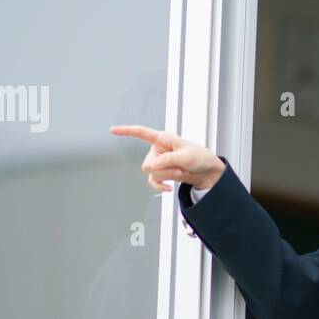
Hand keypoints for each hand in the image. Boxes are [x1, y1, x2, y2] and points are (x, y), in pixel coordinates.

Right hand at [110, 125, 226, 192]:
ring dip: (166, 176)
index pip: (141, 133)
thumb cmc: (199, 157)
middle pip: (147, 163)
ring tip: (180, 172)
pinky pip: (152, 181)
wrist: (206, 171)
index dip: (126, 131)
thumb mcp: (186, 157)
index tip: (113, 130)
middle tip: (179, 168)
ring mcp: (158, 161)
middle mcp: (158, 149)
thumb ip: (168, 160)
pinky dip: (160, 186)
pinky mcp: (160, 172)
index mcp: (163, 138)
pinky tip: (168, 187)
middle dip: (164, 169)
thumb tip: (152, 166)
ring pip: (151, 173)